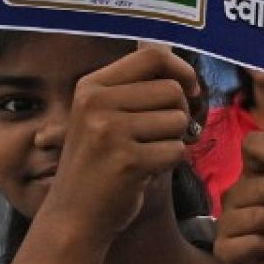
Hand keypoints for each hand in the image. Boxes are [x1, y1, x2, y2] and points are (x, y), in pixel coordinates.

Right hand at [40, 44, 201, 235]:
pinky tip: (146, 171)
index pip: (152, 56)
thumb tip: (168, 47)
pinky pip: (176, 151)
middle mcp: (96, 103)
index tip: (189, 90)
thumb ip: (134, 86)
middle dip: (179, 114)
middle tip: (161, 135)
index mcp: (91, 86)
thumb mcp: (103, 116)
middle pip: (172, 90)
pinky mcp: (127, 160)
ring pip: (178, 120)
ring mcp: (109, 131)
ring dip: (174, 140)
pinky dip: (171, 163)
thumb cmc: (100, 165)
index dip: (181, 70)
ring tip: (147, 154)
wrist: (74, 217)